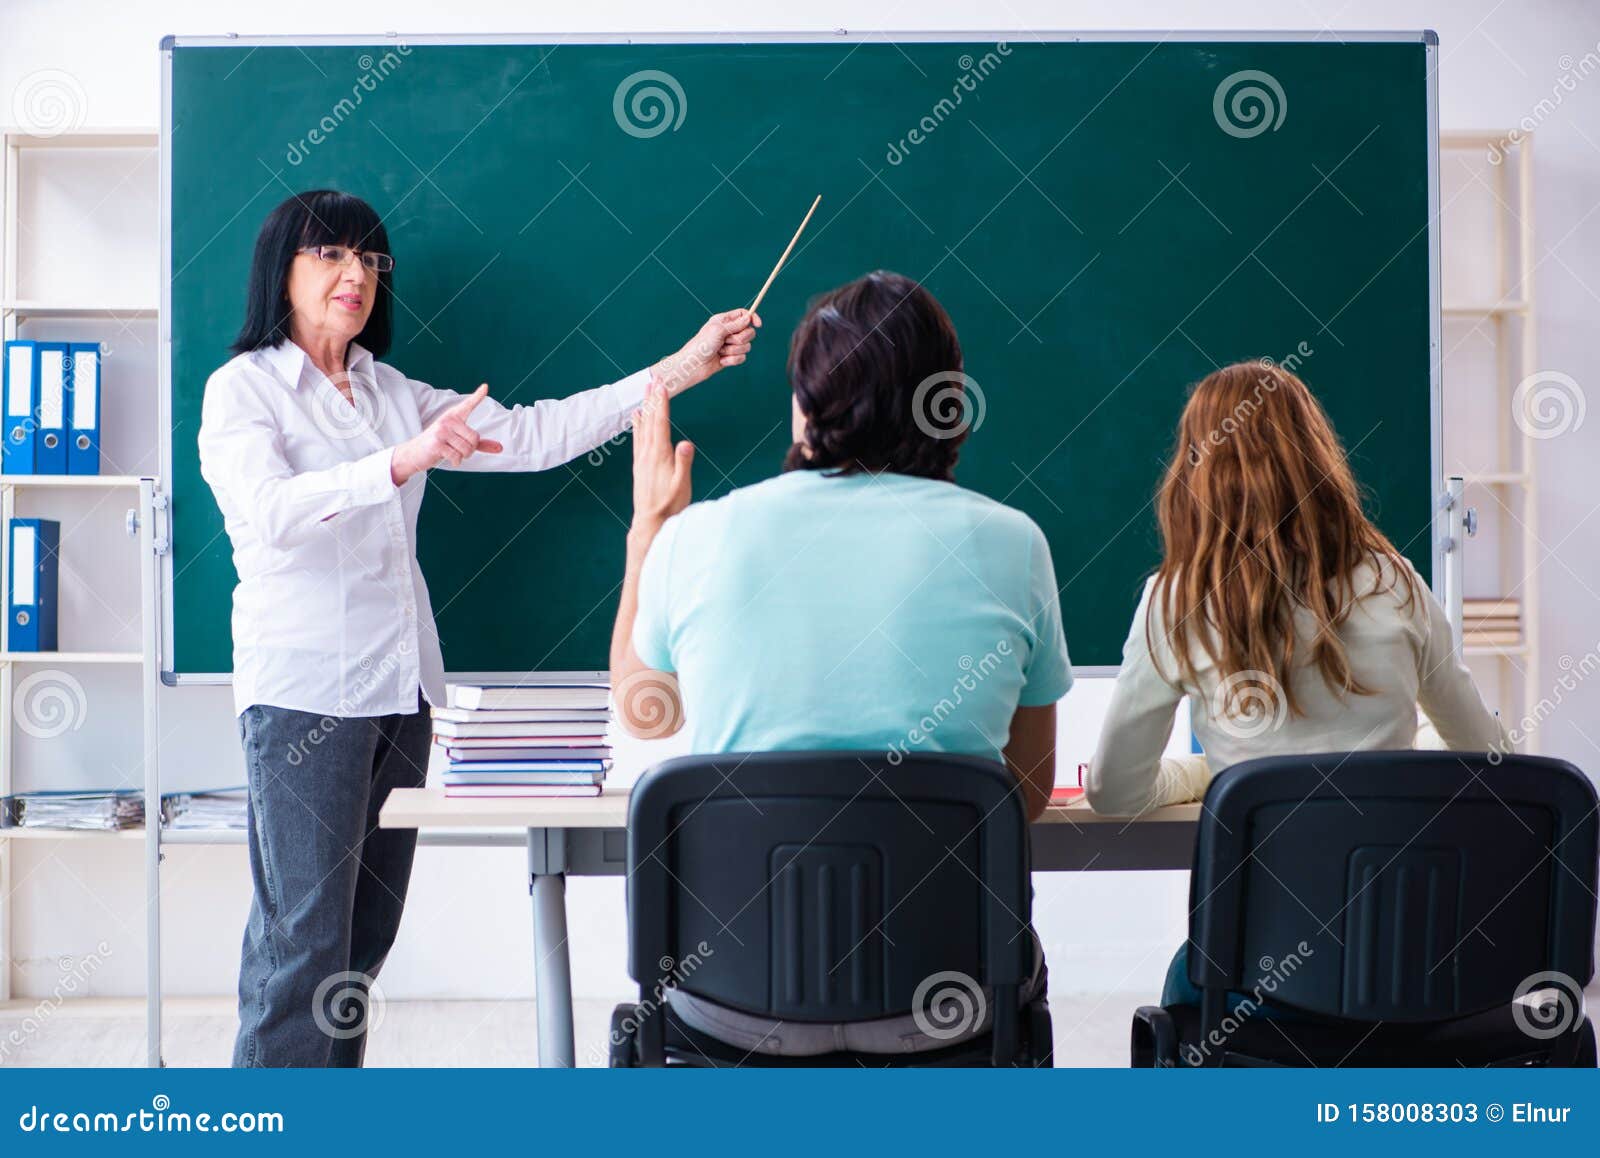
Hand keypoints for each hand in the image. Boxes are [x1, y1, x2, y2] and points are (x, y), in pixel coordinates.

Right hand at [391, 383, 503, 483]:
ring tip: (452, 452)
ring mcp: (441, 431)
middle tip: (459, 449)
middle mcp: (448, 420)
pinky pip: (457, 456)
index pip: (468, 405)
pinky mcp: (437, 443)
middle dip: (471, 449)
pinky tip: (446, 457)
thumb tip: (500, 448)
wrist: (415, 452)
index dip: (478, 396)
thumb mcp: (459, 441)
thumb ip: (479, 444)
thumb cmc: (440, 444)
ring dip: (463, 456)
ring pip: (467, 449)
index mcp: (453, 416)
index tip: (486, 387)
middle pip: (474, 438)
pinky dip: (456, 461)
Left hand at [629, 381, 692, 537]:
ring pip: (643, 426)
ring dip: (645, 406)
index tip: (662, 385)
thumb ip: (683, 464)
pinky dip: (638, 424)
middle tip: (654, 378)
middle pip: (651, 420)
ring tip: (645, 390)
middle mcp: (648, 453)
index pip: (661, 423)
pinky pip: (638, 437)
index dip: (662, 403)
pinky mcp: (639, 464)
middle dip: (653, 398)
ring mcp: (642, 458)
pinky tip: (637, 416)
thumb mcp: (681, 485)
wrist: (650, 521)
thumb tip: (685, 443)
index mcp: (660, 455)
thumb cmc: (670, 505)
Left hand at [650, 308, 760, 395]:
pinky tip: (722, 361)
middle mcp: (728, 331)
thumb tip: (748, 318)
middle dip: (740, 338)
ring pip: (746, 346)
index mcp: (724, 321)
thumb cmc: (702, 345)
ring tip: (721, 352)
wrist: (694, 365)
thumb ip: (735, 324)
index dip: (752, 318)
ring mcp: (730, 345)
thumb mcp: (718, 330)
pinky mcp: (731, 357)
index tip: (758, 325)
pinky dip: (732, 360)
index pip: (743, 315)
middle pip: (749, 332)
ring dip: (733, 351)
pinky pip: (742, 358)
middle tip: (728, 341)